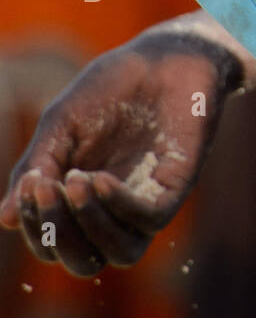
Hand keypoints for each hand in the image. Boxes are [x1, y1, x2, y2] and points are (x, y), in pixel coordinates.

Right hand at [0, 30, 240, 275]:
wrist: (165, 56)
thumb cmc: (110, 88)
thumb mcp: (61, 125)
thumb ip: (37, 168)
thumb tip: (4, 220)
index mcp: (81, 201)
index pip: (52, 243)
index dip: (34, 226)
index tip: (30, 184)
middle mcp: (115, 210)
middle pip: (84, 262)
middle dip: (56, 235)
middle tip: (45, 189)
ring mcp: (147, 200)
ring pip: (120, 253)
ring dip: (89, 226)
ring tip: (74, 182)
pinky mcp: (176, 185)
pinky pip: (150, 219)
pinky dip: (120, 206)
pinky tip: (100, 178)